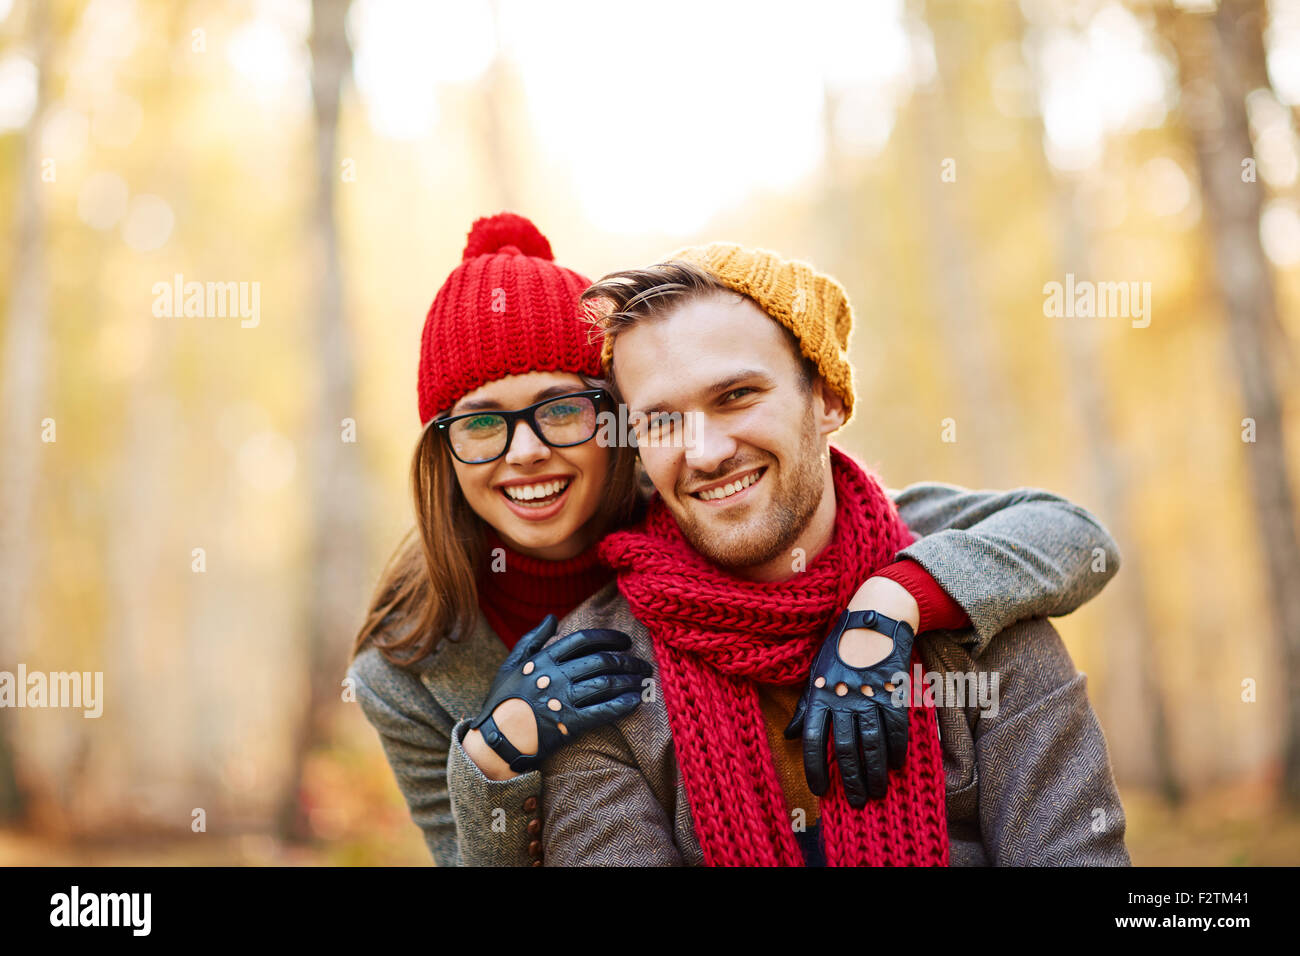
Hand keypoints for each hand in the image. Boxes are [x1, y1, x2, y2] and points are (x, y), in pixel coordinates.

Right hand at [470, 615, 651, 772]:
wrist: (496, 740)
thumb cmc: (502, 701)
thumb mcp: (511, 664)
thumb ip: (533, 639)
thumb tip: (552, 617)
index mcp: (544, 659)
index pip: (584, 640)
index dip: (609, 638)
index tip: (626, 642)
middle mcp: (556, 676)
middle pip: (601, 661)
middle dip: (627, 661)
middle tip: (643, 664)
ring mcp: (563, 699)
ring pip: (606, 684)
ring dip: (629, 681)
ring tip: (643, 681)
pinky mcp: (570, 723)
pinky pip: (603, 711)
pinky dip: (622, 704)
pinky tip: (635, 701)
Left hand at [783, 609, 913, 806]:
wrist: (870, 624)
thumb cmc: (838, 652)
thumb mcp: (814, 675)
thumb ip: (805, 708)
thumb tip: (789, 735)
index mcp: (821, 696)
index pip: (815, 740)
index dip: (816, 768)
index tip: (821, 790)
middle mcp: (844, 700)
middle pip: (847, 748)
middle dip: (852, 779)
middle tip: (857, 802)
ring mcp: (870, 697)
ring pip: (873, 743)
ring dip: (876, 771)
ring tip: (877, 791)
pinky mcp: (892, 694)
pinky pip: (896, 728)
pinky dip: (897, 749)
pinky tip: (896, 765)